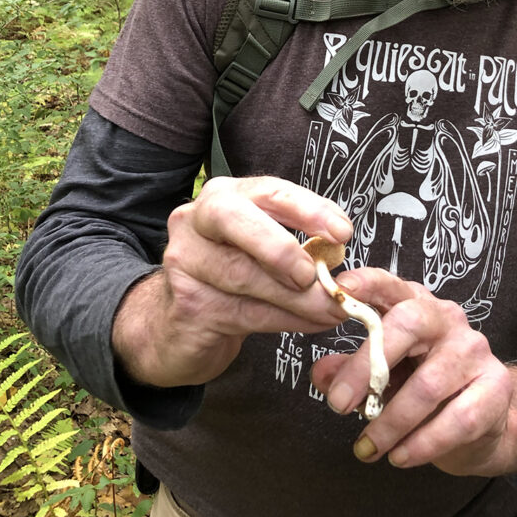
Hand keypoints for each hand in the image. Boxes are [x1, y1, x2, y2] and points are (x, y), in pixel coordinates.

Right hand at [112, 176, 351, 388]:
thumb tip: (343, 263)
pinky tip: (310, 323)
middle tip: (314, 274)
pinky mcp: (187, 303)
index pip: (267, 190)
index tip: (342, 232)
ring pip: (243, 274)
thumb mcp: (263, 253)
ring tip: (330, 309)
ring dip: (296, 297)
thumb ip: (299, 249)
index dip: (307, 209)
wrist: (174, 325)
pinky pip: (243, 311)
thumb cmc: (229, 280)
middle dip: (280, 246)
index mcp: (225, 196)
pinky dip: (285, 319)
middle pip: (233, 218)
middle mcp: (197, 220)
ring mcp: (185, 261)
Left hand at [310, 268, 516, 476]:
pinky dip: (422, 444)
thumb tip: (320, 374)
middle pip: (408, 325)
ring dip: (391, 422)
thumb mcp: (384, 375)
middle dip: (365, 367)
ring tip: (367, 448)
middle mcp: (447, 318)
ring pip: (428, 384)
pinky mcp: (496, 387)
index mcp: (416, 305)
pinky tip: (400, 456)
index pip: (391, 284)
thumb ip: (350, 371)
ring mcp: (475, 350)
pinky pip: (457, 420)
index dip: (367, 283)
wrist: (486, 421)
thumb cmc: (423, 387)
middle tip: (337, 404)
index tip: (339, 289)